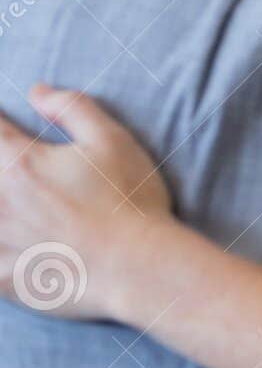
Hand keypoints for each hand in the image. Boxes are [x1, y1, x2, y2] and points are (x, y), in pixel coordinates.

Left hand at [0, 85, 171, 320]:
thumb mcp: (112, 140)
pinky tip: (7, 245)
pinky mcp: (5, 275)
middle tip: (14, 170)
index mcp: (20, 163)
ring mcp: (0, 239)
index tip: (3, 127)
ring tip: (7, 205)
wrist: (141, 267)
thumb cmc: (130, 201)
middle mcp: (0, 199)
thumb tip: (36, 91)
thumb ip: (72, 107)